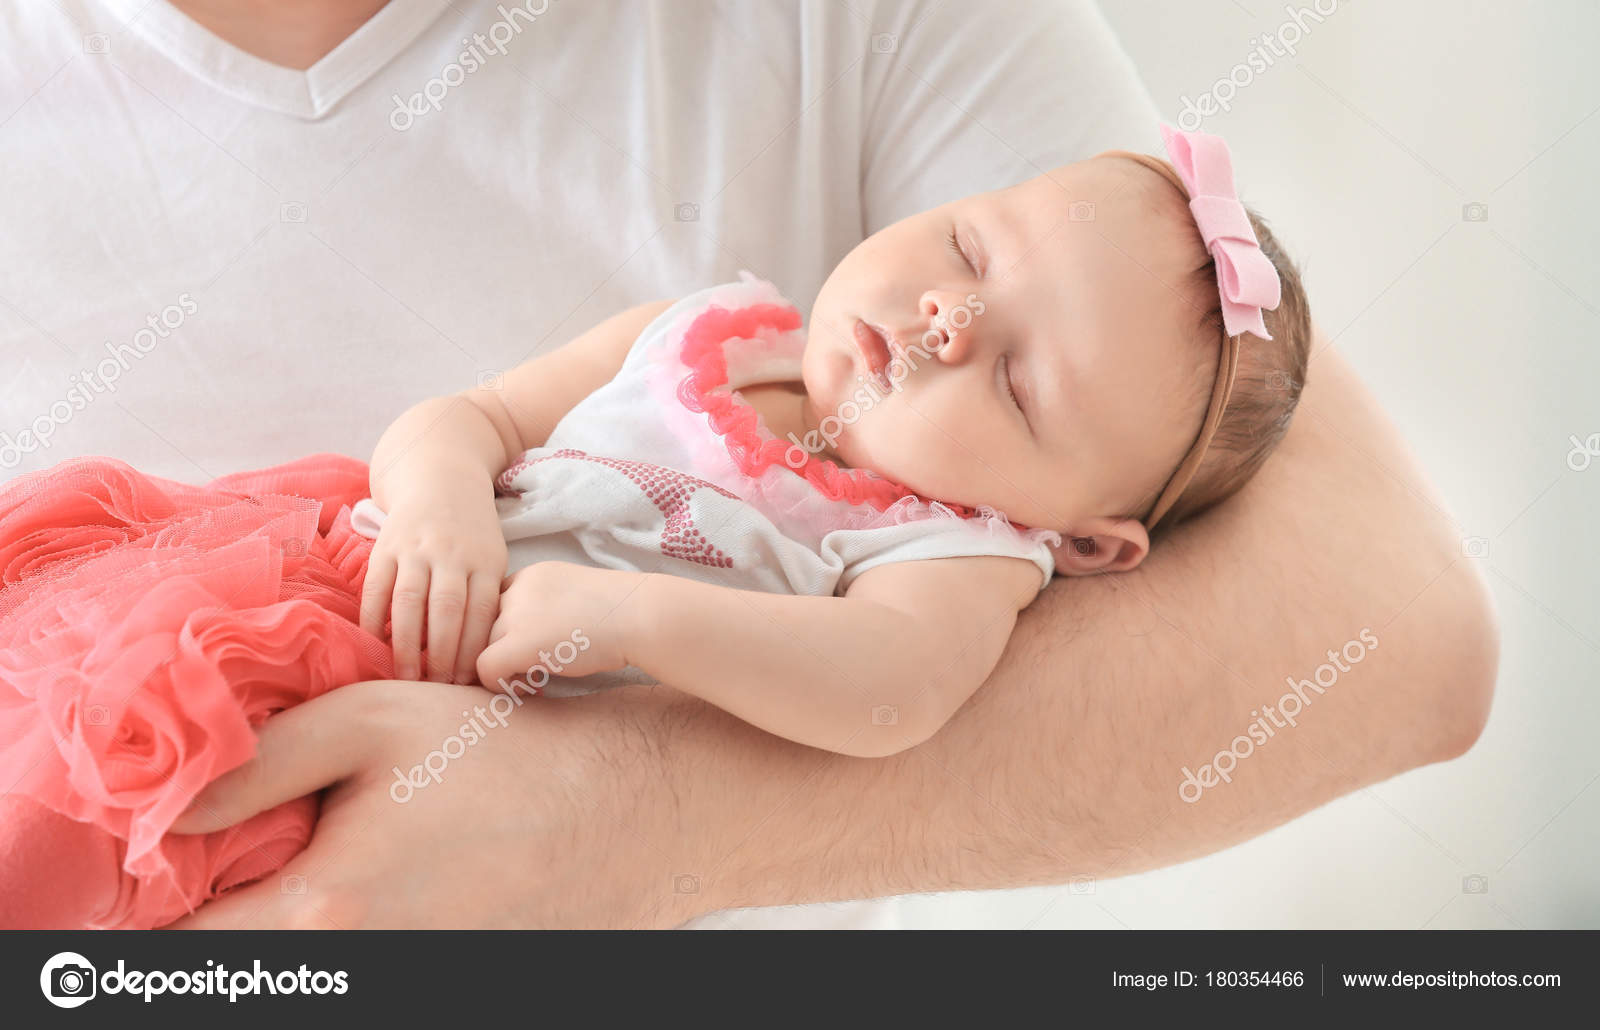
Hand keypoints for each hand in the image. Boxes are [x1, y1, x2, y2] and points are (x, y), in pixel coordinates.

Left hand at [163, 680, 707, 928]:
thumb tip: (167, 811)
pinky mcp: (444, 978)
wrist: (633, 810)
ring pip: (301, 964)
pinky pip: (361, 960)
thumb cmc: (503, 754)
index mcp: (324, 911)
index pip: (182, 952)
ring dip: (284, 918)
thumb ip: (256, 766)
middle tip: (233, 844)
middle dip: (219, 908)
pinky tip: (384, 867)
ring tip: (326, 845)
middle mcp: (358, 968)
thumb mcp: (371, 723)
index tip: (157, 866)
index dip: (149, 909)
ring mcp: (407, 980)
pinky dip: (345, 924)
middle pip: (240, 964)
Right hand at [360, 489, 506, 682]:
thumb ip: (486, 599)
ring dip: (405, 645)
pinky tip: (375, 646)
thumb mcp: (493, 558)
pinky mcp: (386, 545)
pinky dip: (373, 620)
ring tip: (405, 679)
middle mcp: (451, 553)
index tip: (466, 684)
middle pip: (445, 611)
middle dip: (440, 655)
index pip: (480, 613)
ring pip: (409, 602)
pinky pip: (376, 588)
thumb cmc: (472, 534)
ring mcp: (416, 548)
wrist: (442, 479)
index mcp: (484, 560)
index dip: (472, 651)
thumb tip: (484, 659)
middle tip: (436, 689)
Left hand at [476, 562, 644, 688]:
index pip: (497, 604)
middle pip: (487, 626)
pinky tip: (529, 689)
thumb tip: (537, 640)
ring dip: (503, 667)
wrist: (642, 617)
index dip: (507, 630)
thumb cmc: (623, 614)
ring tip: (533, 681)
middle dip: (501, 650)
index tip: (529, 650)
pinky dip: (499, 684)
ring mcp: (516, 614)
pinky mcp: (520, 642)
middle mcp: (518, 589)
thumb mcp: (577, 597)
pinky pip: (485, 668)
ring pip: (482, 646)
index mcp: (532, 576)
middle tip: (528, 672)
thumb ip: (549, 610)